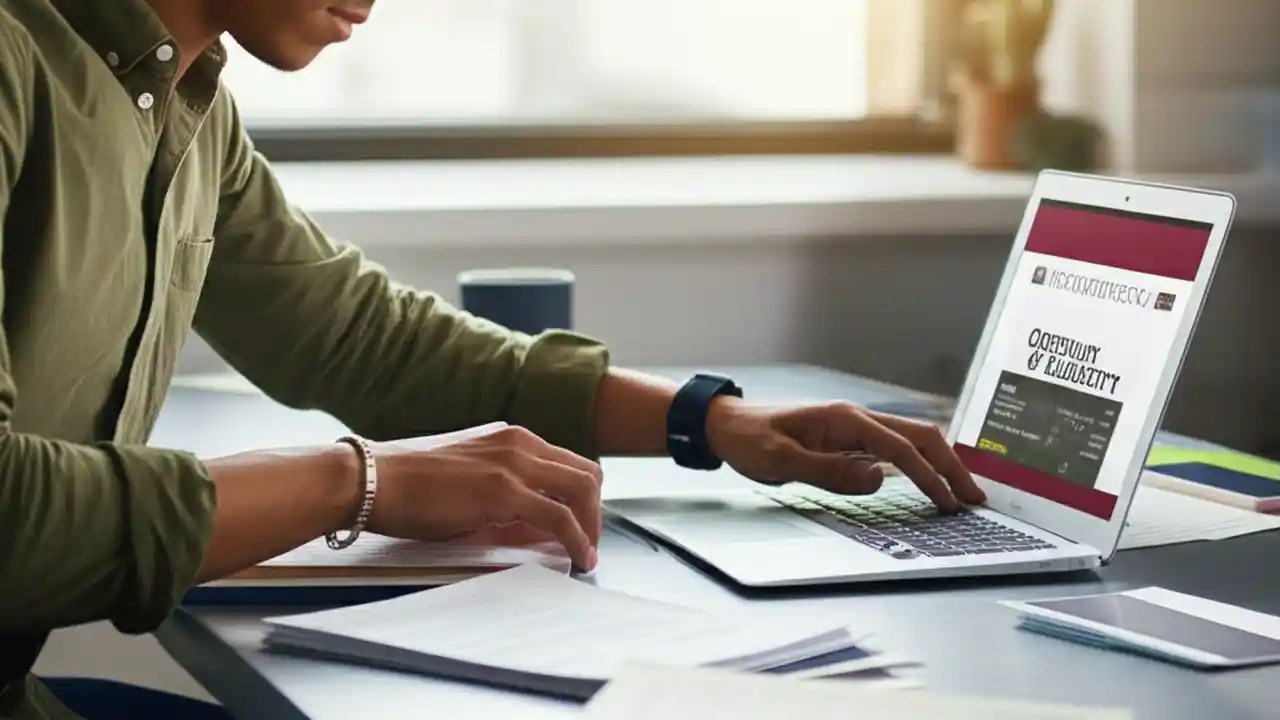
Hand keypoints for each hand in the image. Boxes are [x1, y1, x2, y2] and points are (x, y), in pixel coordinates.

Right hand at [364, 426, 602, 569]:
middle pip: (586, 473)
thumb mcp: (471, 486)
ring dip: (592, 525)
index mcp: (512, 439)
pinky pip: (559, 516)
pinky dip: (577, 539)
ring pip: (582, 489)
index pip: (569, 463)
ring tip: (586, 552)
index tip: (583, 523)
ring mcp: (513, 465)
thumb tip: (541, 529)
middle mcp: (520, 445)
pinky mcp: (504, 491)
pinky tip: (578, 556)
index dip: (584, 497)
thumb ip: (508, 502)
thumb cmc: (410, 487)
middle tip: (589, 541)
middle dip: (595, 511)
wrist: (375, 481)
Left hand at [705, 399, 985, 511]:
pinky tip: (928, 482)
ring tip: (961, 494)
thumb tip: (879, 480)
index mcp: (845, 419)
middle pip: (919, 436)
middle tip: (974, 499)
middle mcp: (857, 419)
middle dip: (950, 466)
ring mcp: (854, 429)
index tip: (950, 503)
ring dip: (938, 464)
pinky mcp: (849, 440)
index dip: (929, 476)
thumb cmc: (750, 439)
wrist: (726, 425)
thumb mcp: (782, 459)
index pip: (900, 448)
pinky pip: (893, 450)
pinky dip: (918, 464)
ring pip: (911, 441)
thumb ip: (830, 471)